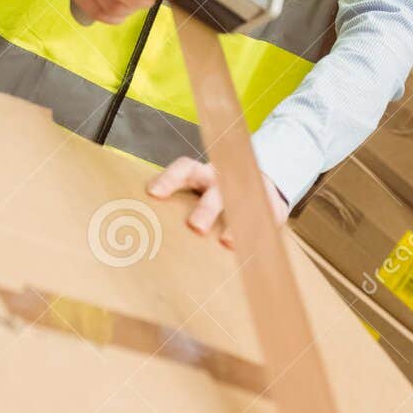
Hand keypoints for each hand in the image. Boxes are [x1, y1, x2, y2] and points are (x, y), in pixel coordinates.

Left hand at [145, 157, 288, 248]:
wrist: (261, 183)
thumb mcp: (197, 194)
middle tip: (195, 227)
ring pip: (242, 204)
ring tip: (227, 241)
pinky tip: (253, 244)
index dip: (170, 179)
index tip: (154, 193)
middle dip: (206, 208)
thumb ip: (176, 208)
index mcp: (202, 174)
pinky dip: (260, 228)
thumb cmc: (214, 197)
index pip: (185, 168)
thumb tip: (140, 234)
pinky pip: (267, 215)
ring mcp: (250, 190)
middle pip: (215, 191)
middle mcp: (225, 179)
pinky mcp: (272, 203)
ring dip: (234, 222)